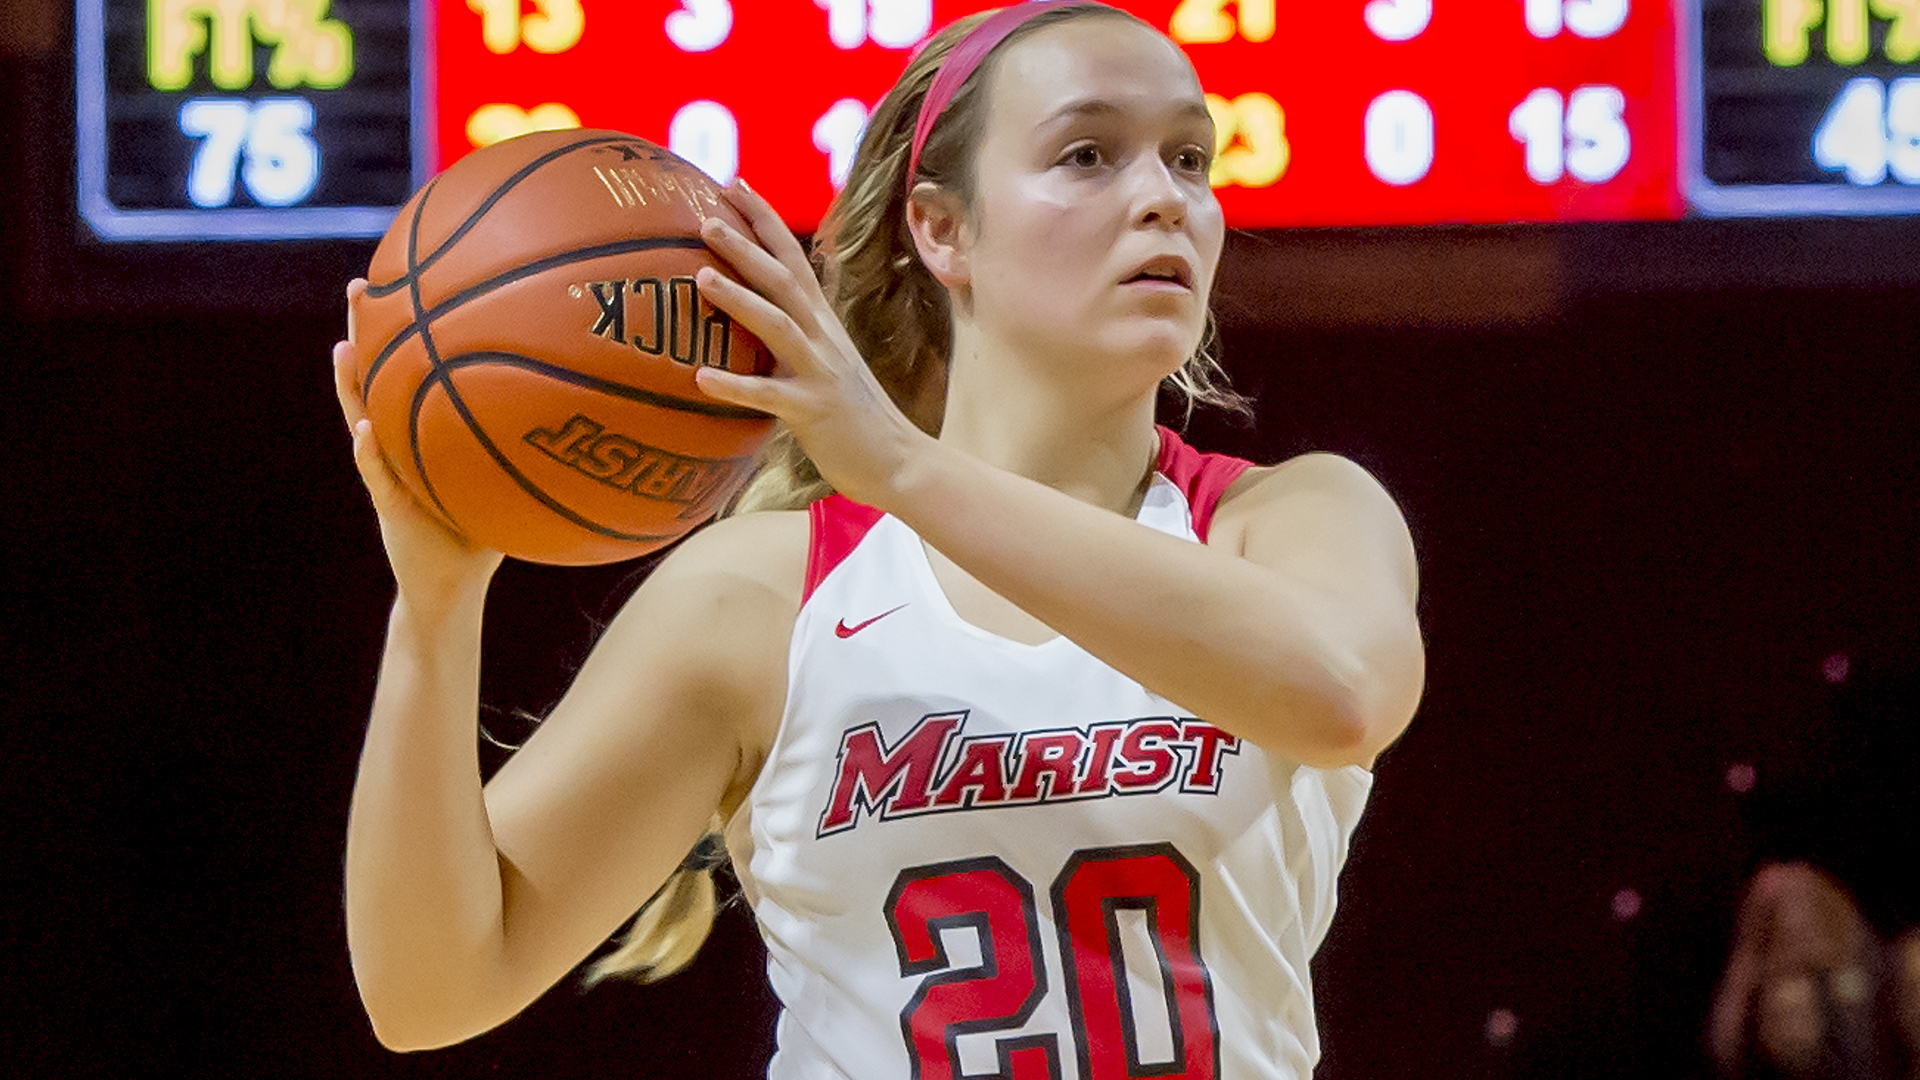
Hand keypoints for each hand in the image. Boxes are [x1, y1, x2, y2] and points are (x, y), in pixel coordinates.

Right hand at [334, 278, 503, 605]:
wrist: (451, 586)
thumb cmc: (486, 528)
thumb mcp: (512, 475)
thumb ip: (533, 443)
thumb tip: (594, 404)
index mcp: (426, 428)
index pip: (414, 364)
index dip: (409, 324)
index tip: (411, 273)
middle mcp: (400, 440)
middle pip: (379, 374)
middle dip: (370, 330)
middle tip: (364, 284)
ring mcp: (388, 470)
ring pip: (361, 415)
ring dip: (350, 383)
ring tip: (343, 347)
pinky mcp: (388, 505)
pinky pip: (377, 475)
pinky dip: (370, 452)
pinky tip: (364, 429)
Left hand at [688, 180, 929, 508]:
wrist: (900, 461)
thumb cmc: (854, 417)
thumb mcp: (826, 364)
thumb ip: (796, 338)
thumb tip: (756, 318)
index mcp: (823, 323)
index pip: (793, 258)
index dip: (764, 220)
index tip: (733, 185)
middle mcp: (823, 337)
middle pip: (784, 278)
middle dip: (747, 244)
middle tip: (706, 215)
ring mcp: (820, 372)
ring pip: (778, 324)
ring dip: (739, 298)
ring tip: (699, 276)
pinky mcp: (813, 411)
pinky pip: (770, 395)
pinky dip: (735, 385)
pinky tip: (700, 377)